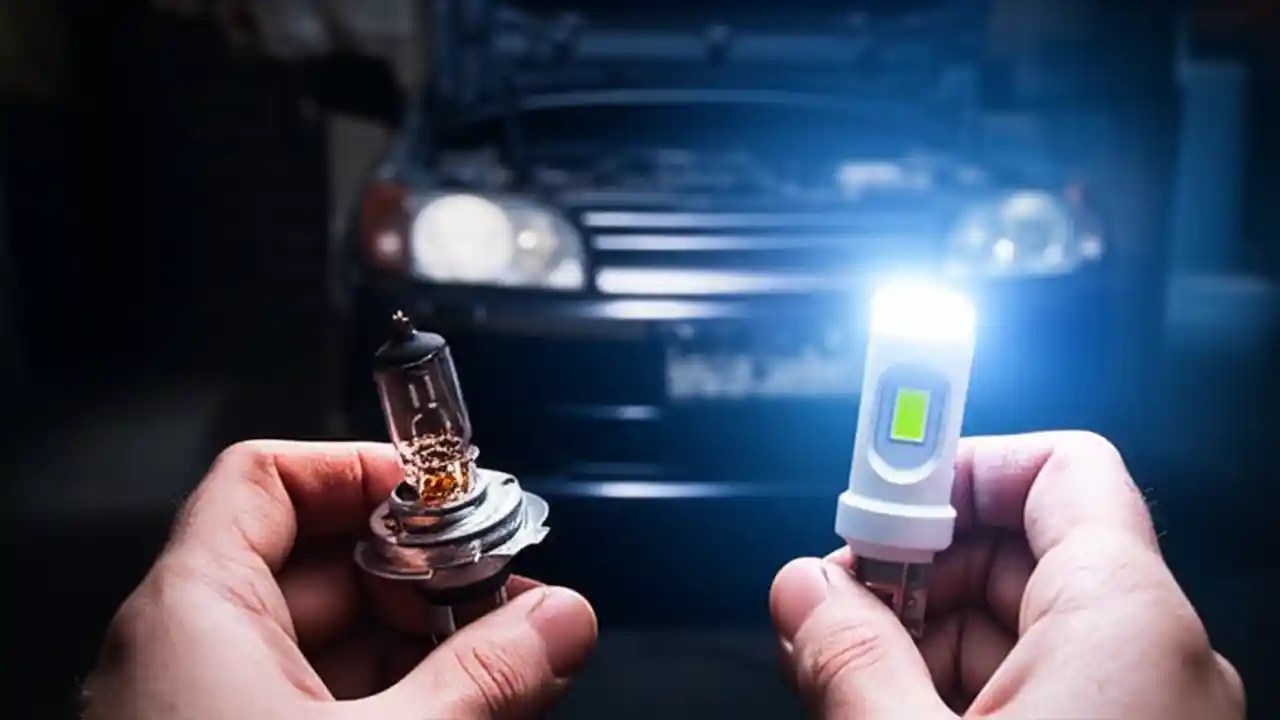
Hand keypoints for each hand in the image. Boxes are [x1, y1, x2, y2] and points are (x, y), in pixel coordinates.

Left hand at [84, 441, 596, 719]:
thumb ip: (488, 678)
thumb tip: (561, 619)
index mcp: (195, 615)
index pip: (269, 479)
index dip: (363, 469)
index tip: (449, 492)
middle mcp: (189, 657)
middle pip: (313, 560)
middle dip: (422, 569)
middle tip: (506, 593)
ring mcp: (207, 719)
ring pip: (325, 640)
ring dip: (421, 641)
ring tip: (505, 660)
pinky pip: (317, 704)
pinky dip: (393, 698)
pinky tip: (462, 712)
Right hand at [770, 432, 1243, 718]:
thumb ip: (849, 657)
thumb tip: (806, 589)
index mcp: (1130, 626)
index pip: (1056, 465)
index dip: (951, 462)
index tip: (872, 483)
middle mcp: (1165, 661)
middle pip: (1026, 548)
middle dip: (917, 566)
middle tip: (839, 608)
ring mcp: (1156, 715)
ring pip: (1031, 626)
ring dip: (930, 636)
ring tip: (855, 681)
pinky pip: (1053, 688)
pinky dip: (969, 688)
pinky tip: (902, 714)